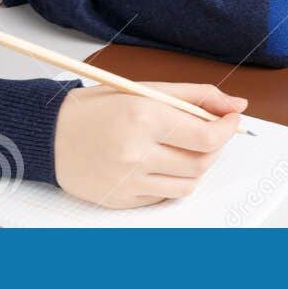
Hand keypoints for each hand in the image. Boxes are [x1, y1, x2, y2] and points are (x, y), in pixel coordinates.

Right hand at [53, 82, 246, 208]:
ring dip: (196, 166)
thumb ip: (196, 96)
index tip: (232, 121)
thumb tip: (237, 105)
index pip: (207, 136)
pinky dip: (172, 181)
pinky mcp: (123, 199)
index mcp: (144, 117)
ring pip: (188, 184)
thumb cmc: (98, 109)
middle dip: (215, 147)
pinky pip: (164, 196)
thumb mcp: (146, 89)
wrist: (50, 136)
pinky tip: (159, 163)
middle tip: (209, 133)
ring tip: (182, 149)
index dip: (227, 129)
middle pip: (202, 162)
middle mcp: (137, 152)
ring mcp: (129, 180)